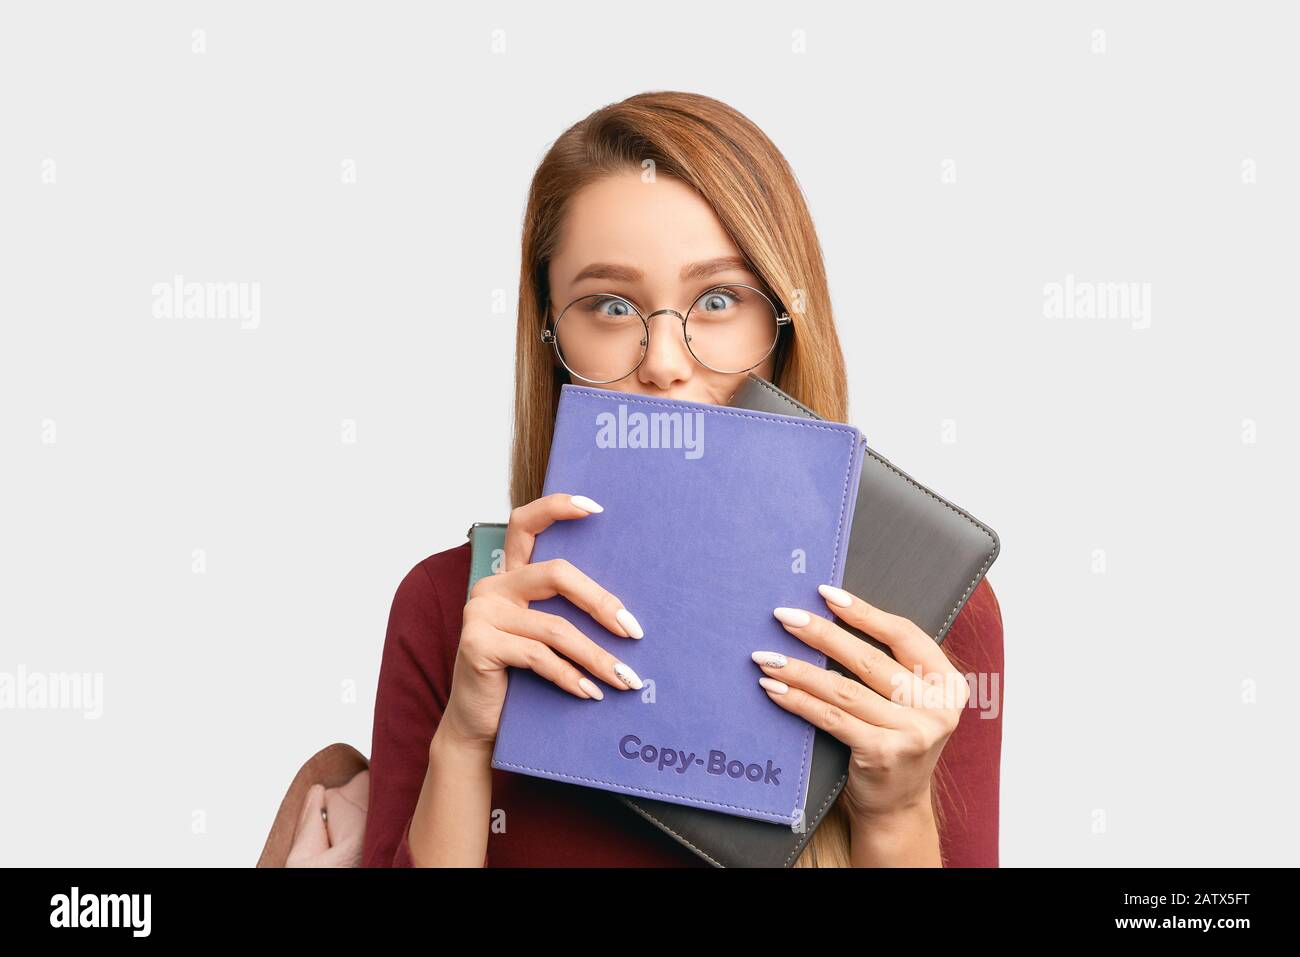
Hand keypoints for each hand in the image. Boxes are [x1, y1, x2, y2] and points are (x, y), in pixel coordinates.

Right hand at [439, 493, 646, 751]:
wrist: (478, 726)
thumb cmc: (520, 680)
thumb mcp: (544, 639)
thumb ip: (567, 613)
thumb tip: (629, 615)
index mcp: (510, 576)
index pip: (526, 524)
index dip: (557, 508)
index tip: (597, 509)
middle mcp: (492, 586)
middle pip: (557, 574)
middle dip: (602, 602)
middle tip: (634, 631)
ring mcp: (481, 612)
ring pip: (554, 626)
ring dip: (596, 656)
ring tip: (625, 679)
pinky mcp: (476, 643)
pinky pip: (538, 656)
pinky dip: (570, 677)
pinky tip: (591, 693)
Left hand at [751, 584, 968, 828]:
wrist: (897, 806)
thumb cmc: (895, 741)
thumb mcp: (909, 701)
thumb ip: (889, 666)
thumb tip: (831, 615)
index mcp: (948, 683)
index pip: (903, 634)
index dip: (863, 612)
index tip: (826, 594)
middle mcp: (937, 707)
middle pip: (868, 659)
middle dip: (821, 634)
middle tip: (784, 616)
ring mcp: (913, 732)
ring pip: (844, 689)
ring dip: (799, 669)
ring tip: (766, 656)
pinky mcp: (883, 753)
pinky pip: (831, 718)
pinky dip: (798, 701)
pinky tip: (774, 688)